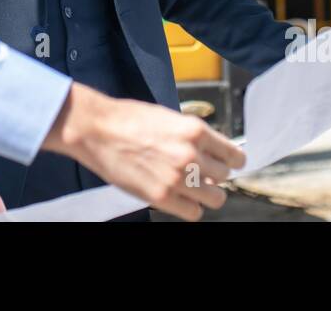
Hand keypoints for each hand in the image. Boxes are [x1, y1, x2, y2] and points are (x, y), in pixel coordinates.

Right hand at [41, 83, 243, 221]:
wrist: (97, 129)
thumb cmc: (127, 119)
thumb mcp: (168, 117)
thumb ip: (191, 135)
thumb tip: (210, 150)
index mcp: (194, 130)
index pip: (233, 154)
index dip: (233, 160)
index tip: (231, 163)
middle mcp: (190, 155)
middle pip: (224, 177)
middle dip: (216, 176)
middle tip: (205, 174)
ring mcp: (177, 178)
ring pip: (214, 198)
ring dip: (207, 194)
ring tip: (194, 188)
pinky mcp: (161, 196)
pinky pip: (193, 213)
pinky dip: (190, 208)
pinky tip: (181, 198)